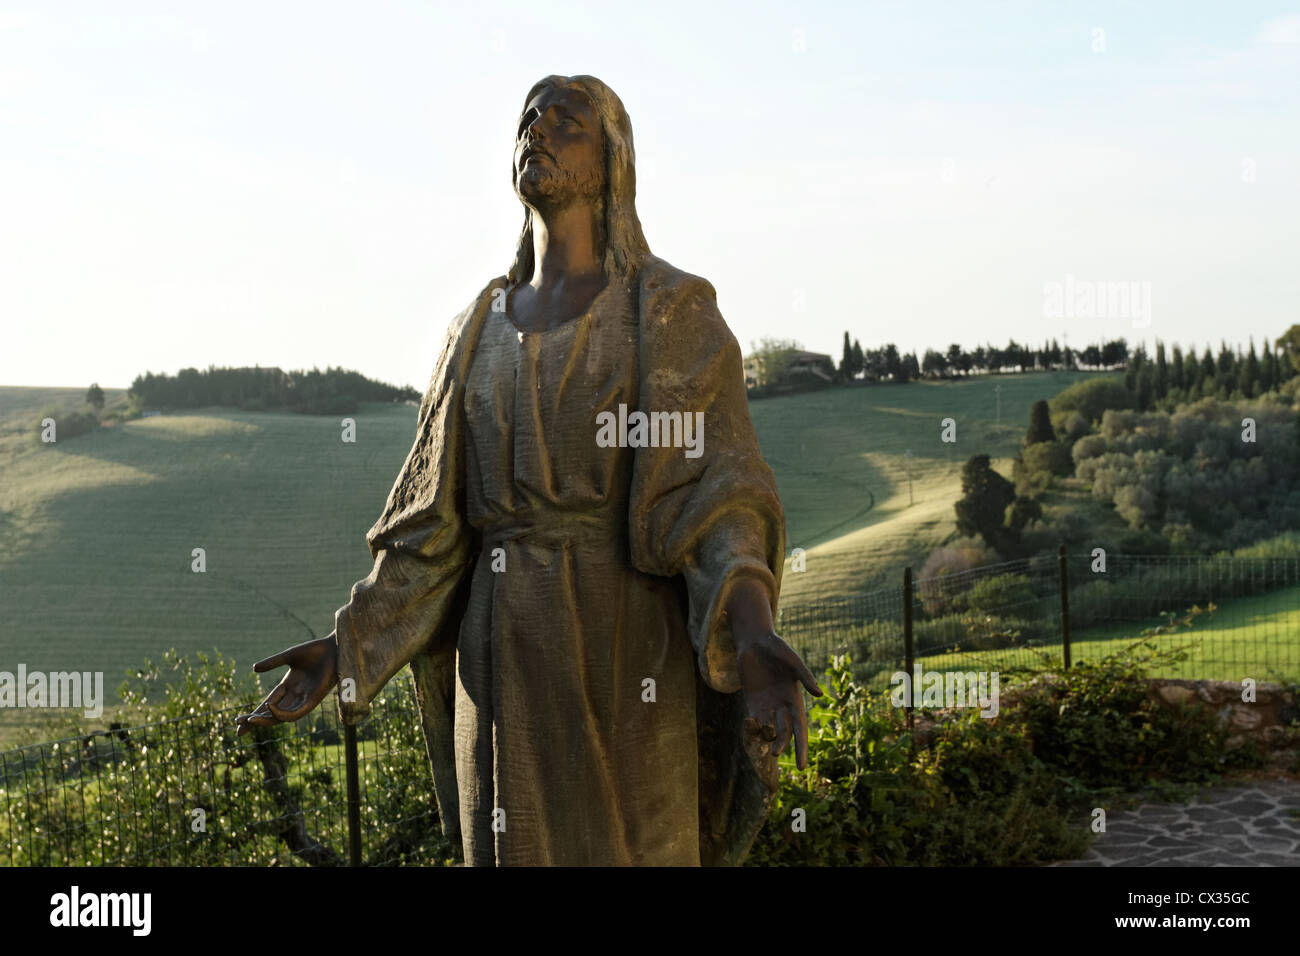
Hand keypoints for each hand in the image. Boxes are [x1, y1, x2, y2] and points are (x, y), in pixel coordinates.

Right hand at [235, 635, 338, 735]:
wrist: (334, 647)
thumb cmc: (315, 650)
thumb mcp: (289, 655)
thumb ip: (272, 662)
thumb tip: (253, 669)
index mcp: (288, 686)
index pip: (268, 703)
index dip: (254, 713)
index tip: (237, 721)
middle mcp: (295, 695)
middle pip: (272, 714)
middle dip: (256, 722)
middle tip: (239, 730)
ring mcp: (304, 698)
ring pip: (283, 717)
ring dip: (266, 720)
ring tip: (251, 720)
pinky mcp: (314, 699)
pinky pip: (297, 712)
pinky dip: (283, 713)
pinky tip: (270, 709)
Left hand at [726, 576, 822, 768]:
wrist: (755, 641)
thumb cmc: (777, 648)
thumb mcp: (793, 661)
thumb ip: (805, 677)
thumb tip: (819, 696)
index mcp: (795, 699)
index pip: (800, 728)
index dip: (801, 747)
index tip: (802, 767)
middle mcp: (781, 706)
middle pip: (784, 733)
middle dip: (782, 744)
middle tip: (777, 753)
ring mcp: (766, 705)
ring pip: (768, 729)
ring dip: (768, 739)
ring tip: (767, 746)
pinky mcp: (751, 701)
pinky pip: (753, 720)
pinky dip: (753, 726)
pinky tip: (752, 725)